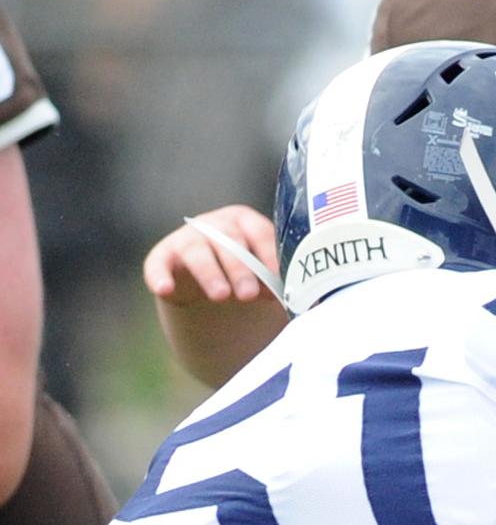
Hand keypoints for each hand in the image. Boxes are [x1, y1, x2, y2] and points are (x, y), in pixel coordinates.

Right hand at [143, 205, 280, 305]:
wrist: (208, 284)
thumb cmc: (246, 276)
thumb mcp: (264, 277)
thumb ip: (279, 283)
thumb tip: (308, 302)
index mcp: (246, 223)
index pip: (260, 233)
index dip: (270, 258)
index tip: (280, 282)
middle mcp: (216, 224)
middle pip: (229, 240)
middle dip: (241, 268)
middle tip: (249, 294)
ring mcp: (187, 238)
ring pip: (197, 251)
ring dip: (210, 273)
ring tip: (221, 296)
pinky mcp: (162, 257)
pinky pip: (157, 265)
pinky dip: (159, 276)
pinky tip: (164, 289)